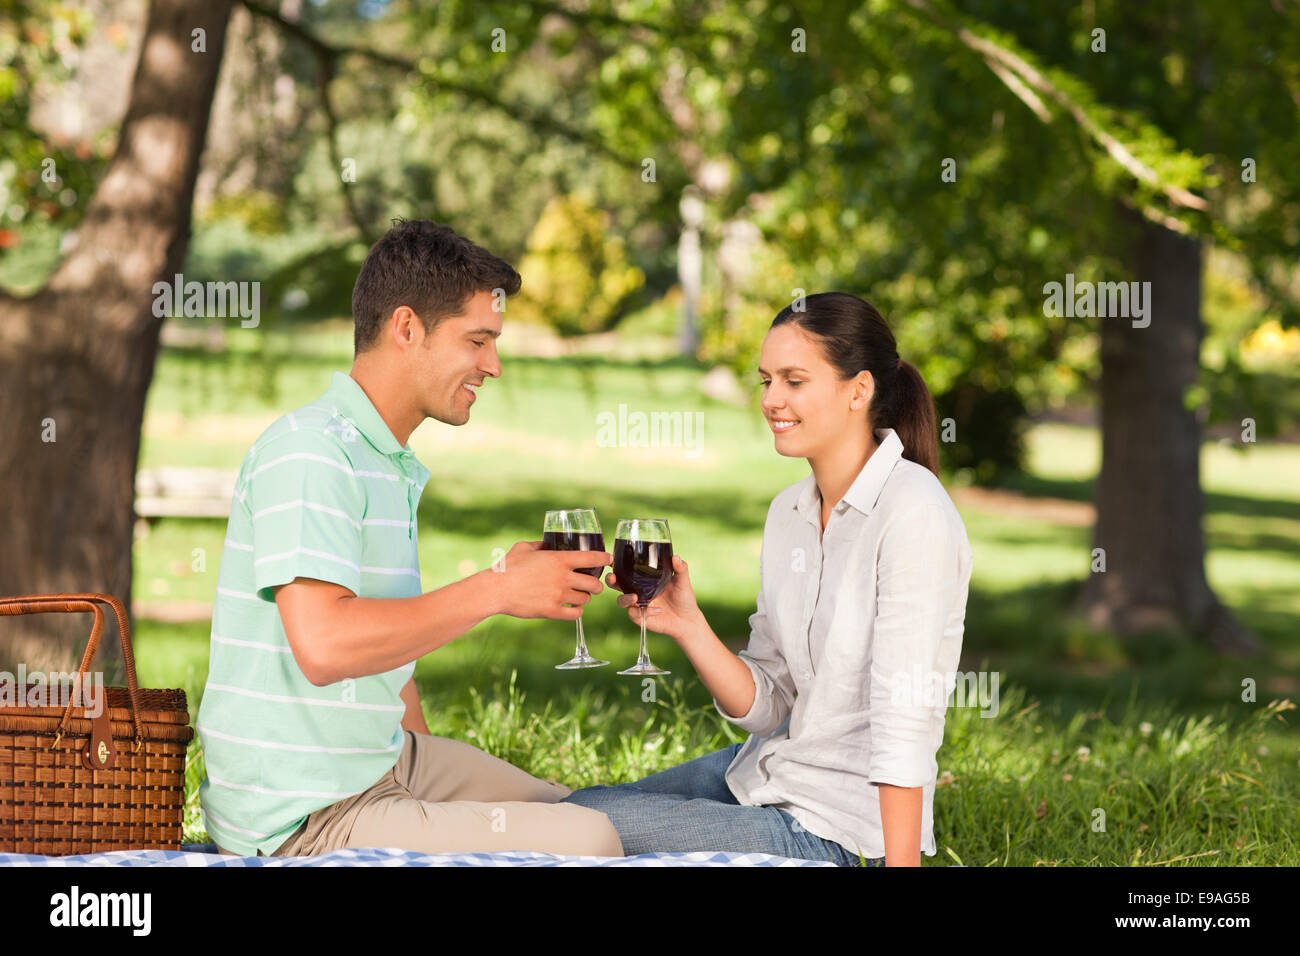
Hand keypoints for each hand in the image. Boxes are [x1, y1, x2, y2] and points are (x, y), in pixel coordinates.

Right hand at [494, 540, 609, 620]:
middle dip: (597, 585)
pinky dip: (576, 611)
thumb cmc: (507, 566)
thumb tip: (548, 543)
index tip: (608, 560)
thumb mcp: (524, 547)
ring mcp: (558, 596)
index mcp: (559, 559)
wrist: (495, 590)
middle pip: (595, 584)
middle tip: (593, 585)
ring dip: (584, 598)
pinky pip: (575, 614)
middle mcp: (563, 578)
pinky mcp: (552, 611)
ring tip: (579, 596)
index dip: (604, 559)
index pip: (592, 558)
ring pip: (585, 600)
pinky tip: (572, 608)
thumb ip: (540, 544)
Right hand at [607, 555, 703, 640]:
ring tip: (635, 598)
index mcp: (644, 579)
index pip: (626, 570)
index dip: (617, 565)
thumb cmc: (684, 597)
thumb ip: (680, 569)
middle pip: (616, 584)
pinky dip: (644, 612)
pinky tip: (658, 610)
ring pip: (621, 600)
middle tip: (613, 578)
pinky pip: (634, 614)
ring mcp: (637, 604)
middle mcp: (637, 590)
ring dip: (624, 598)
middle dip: (610, 580)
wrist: (687, 619)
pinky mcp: (640, 617)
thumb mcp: (683, 581)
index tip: (612, 561)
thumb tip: (676, 557)